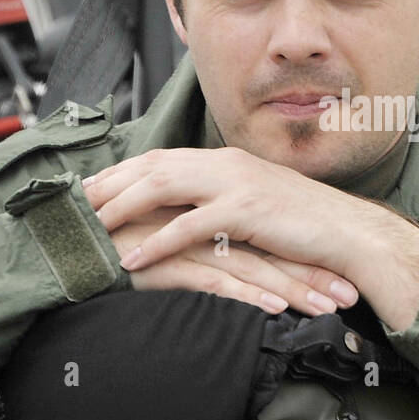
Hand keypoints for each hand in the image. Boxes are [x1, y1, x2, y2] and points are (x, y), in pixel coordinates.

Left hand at [83, 146, 418, 329]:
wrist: (347, 233)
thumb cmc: (302, 227)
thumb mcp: (252, 207)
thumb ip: (218, 203)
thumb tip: (183, 215)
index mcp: (223, 160)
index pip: (158, 159)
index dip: (118, 175)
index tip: (85, 192)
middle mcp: (224, 163)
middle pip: (150, 166)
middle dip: (107, 186)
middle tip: (71, 209)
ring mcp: (235, 183)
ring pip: (162, 187)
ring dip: (121, 209)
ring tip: (90, 231)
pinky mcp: (246, 210)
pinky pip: (189, 225)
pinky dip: (157, 242)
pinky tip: (133, 260)